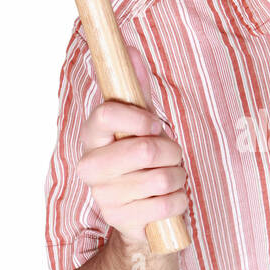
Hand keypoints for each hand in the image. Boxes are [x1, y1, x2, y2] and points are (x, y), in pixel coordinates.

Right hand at [76, 48, 188, 244]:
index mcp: (91, 136)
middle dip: (170, 151)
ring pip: (163, 177)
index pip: (107, 114)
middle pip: (144, 150)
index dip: (139, 118)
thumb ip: (135, 87)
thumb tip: (129, 49)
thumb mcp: (140, 122)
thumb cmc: (141, 159)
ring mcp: (104, 196)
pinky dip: (179, 201)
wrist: (139, 213)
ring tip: (168, 178)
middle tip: (168, 155)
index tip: (154, 124)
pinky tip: (169, 199)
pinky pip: (167, 204)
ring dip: (177, 177)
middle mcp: (90, 166)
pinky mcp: (122, 221)